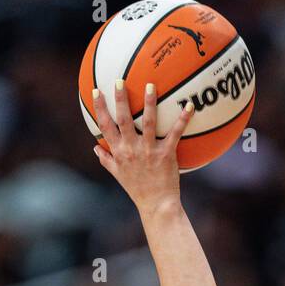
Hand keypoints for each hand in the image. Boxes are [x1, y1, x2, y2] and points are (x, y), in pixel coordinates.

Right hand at [92, 81, 191, 213]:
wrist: (156, 205)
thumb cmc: (137, 189)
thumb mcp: (118, 175)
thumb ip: (106, 160)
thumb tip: (95, 147)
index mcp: (119, 152)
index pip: (105, 127)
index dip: (99, 108)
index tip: (95, 91)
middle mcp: (131, 150)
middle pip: (123, 120)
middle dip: (120, 99)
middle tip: (119, 80)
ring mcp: (149, 151)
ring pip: (148, 123)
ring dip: (149, 104)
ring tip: (150, 85)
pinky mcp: (166, 154)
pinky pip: (175, 133)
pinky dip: (182, 119)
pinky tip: (189, 105)